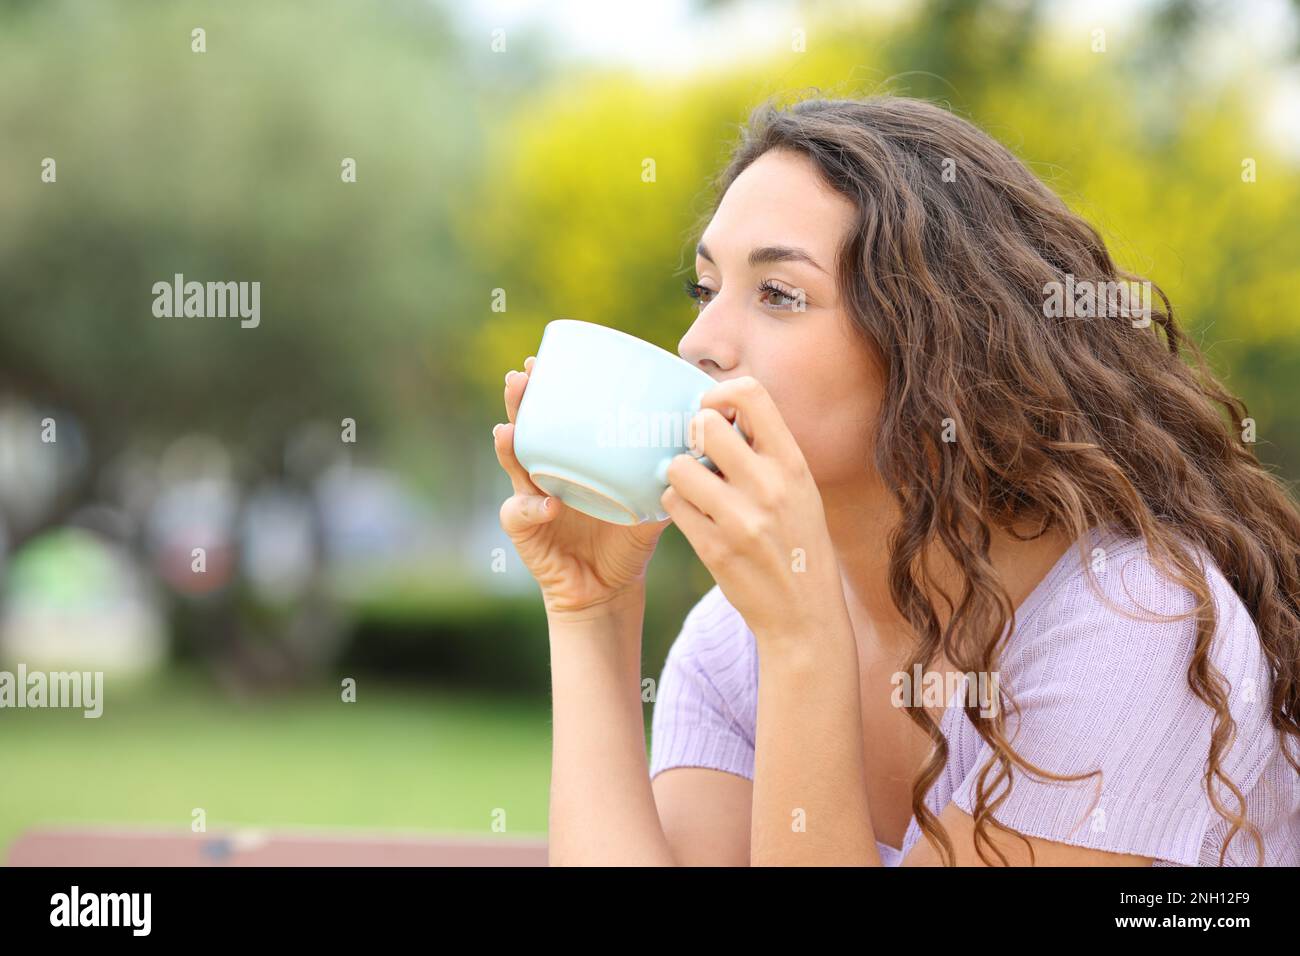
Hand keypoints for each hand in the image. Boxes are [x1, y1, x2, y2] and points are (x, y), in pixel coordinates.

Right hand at [494, 355, 671, 617]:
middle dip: (518, 400)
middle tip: (520, 377)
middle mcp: (548, 471)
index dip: (546, 387)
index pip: (555, 414)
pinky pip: (521, 514)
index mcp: (574, 458)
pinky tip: (546, 504)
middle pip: (524, 426)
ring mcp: (531, 498)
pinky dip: (531, 508)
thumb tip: (704, 449)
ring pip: (513, 463)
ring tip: (507, 428)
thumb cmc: (627, 539)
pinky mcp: (526, 530)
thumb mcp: (650, 504)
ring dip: (510, 443)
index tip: (543, 359)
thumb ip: (667, 478)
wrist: (607, 588)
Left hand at [660, 376, 848, 646]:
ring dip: (680, 477)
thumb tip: (718, 411)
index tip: (713, 413)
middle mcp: (769, 486)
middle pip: (704, 424)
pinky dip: (678, 508)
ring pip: (678, 467)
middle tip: (698, 455)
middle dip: (692, 436)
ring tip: (698, 493)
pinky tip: (697, 520)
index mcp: (793, 464)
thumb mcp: (799, 489)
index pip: (751, 394)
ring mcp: (741, 519)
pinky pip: (673, 505)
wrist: (805, 615)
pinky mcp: (715, 549)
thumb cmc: (798, 543)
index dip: (720, 394)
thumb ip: (766, 451)